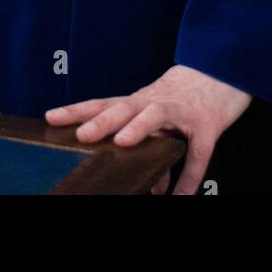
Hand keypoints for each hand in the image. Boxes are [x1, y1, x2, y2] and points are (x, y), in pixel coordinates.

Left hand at [45, 64, 251, 194]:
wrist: (220, 75)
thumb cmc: (181, 99)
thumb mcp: (159, 119)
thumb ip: (147, 148)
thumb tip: (145, 185)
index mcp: (138, 101)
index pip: (103, 104)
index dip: (77, 110)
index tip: (51, 117)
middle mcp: (154, 102)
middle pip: (124, 107)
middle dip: (102, 121)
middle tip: (82, 135)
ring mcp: (180, 112)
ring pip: (156, 115)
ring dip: (139, 128)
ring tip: (122, 143)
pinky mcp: (207, 125)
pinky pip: (197, 152)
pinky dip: (188, 175)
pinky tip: (179, 196)